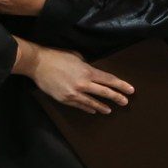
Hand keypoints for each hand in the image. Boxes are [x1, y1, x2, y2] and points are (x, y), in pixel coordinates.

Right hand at [15, 41, 133, 114]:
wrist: (37, 64)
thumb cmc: (56, 56)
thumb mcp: (75, 56)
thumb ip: (85, 65)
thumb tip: (89, 71)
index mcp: (87, 71)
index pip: (109, 80)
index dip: (121, 85)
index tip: (130, 90)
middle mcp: (83, 84)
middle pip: (104, 92)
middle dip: (117, 97)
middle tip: (125, 102)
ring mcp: (74, 93)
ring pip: (93, 102)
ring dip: (102, 106)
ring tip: (109, 110)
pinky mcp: (65, 99)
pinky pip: (79, 105)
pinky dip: (87, 108)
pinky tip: (93, 111)